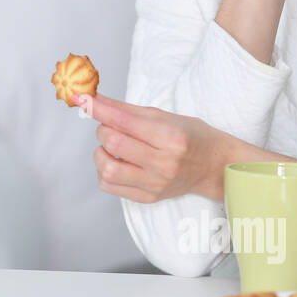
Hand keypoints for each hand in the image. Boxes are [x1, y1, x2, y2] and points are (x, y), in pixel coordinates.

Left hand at [82, 91, 233, 202]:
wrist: (215, 166)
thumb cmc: (192, 137)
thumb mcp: (164, 116)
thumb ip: (126, 110)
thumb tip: (94, 99)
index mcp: (171, 138)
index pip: (124, 121)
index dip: (99, 108)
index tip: (81, 99)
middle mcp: (163, 164)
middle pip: (113, 143)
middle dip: (103, 129)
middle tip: (111, 125)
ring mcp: (155, 184)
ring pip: (107, 169)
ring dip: (101, 152)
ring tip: (113, 146)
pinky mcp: (148, 197)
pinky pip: (111, 186)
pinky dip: (105, 171)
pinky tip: (116, 161)